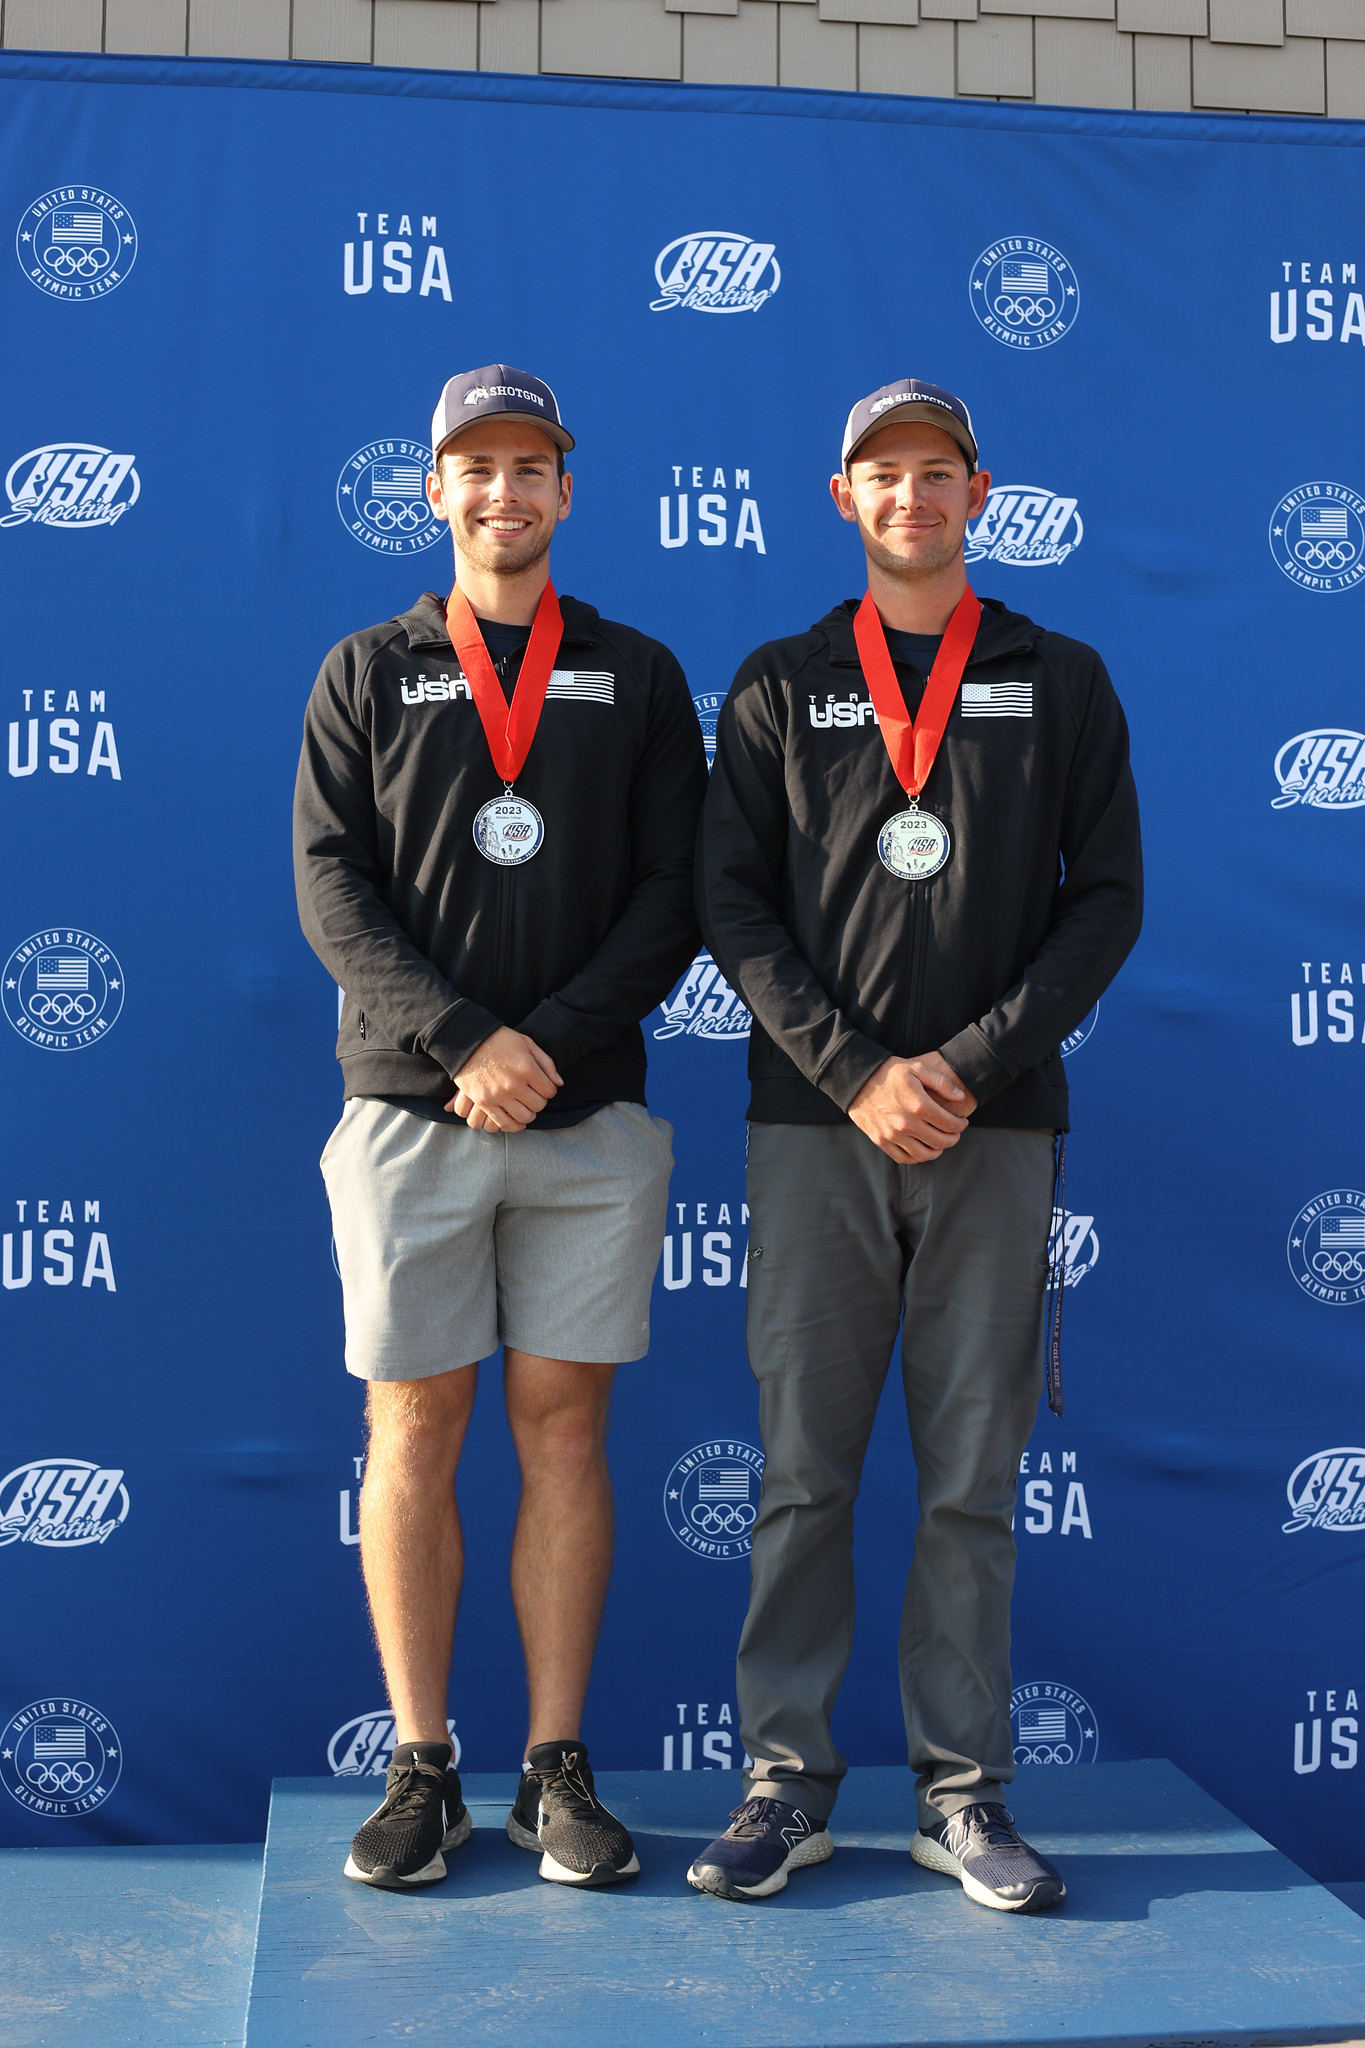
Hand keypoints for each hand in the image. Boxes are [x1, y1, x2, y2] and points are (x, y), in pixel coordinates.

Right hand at [445, 1027, 562, 1131]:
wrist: (467, 1042)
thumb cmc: (499, 1040)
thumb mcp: (527, 1044)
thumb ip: (546, 1063)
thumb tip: (559, 1083)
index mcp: (527, 1068)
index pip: (549, 1091)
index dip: (549, 1090)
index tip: (542, 1086)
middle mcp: (514, 1084)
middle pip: (538, 1105)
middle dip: (539, 1101)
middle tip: (533, 1095)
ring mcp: (498, 1095)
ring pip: (524, 1116)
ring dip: (528, 1113)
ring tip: (524, 1106)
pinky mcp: (484, 1103)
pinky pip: (504, 1123)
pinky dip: (513, 1125)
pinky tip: (515, 1119)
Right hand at [846, 1052, 977, 1165]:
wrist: (858, 1080)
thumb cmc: (890, 1072)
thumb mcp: (918, 1068)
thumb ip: (942, 1082)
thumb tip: (960, 1097)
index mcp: (919, 1105)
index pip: (950, 1124)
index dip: (960, 1125)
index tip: (962, 1122)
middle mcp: (907, 1124)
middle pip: (941, 1141)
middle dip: (953, 1138)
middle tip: (954, 1133)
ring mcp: (893, 1135)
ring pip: (924, 1154)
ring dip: (937, 1150)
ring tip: (940, 1142)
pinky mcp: (881, 1141)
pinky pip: (904, 1158)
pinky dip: (917, 1157)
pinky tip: (922, 1148)